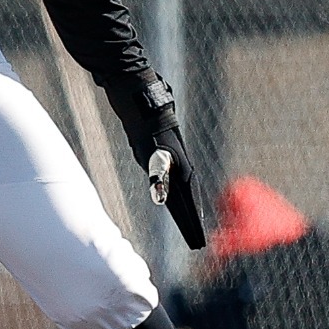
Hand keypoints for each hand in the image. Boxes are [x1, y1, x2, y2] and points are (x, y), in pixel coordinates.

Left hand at [109, 77, 207, 250]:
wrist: (131, 85)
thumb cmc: (138, 113)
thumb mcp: (146, 142)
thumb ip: (157, 168)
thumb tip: (161, 194)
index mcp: (175, 159)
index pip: (187, 195)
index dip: (192, 217)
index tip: (197, 237)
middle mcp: (175, 157)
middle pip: (186, 193)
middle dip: (191, 218)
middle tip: (197, 242)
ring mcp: (167, 152)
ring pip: (178, 185)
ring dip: (182, 206)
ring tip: (188, 226)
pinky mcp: (156, 147)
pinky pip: (167, 176)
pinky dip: (170, 190)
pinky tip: (167, 197)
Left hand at [136, 122, 206, 250]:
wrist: (151, 124)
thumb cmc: (152, 141)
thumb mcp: (154, 159)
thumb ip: (158, 178)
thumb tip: (160, 199)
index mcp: (185, 176)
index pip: (191, 206)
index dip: (194, 224)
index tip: (198, 240)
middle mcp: (186, 177)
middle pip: (192, 206)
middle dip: (194, 225)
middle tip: (198, 244)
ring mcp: (180, 175)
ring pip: (188, 201)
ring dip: (190, 216)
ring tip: (192, 234)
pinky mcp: (173, 173)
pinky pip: (181, 195)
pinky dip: (183, 207)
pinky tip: (182, 215)